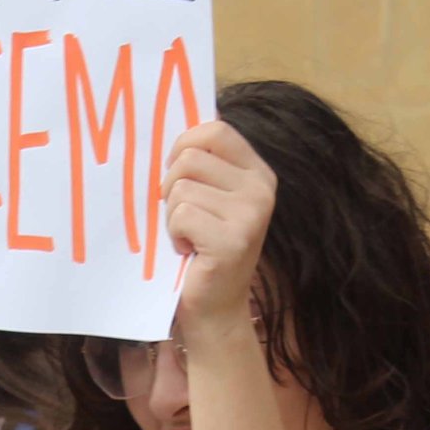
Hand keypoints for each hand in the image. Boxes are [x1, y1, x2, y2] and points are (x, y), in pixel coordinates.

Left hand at [162, 121, 275, 343]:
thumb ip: (199, 163)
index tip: (176, 174)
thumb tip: (168, 122)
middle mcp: (261, 189)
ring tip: (187, 237)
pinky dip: (173, 234)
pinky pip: (181, 214)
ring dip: (171, 216)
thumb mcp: (207, 197)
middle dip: (171, 187)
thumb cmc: (200, 247)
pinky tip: (189, 250)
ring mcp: (251, 214)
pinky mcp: (234, 240)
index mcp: (257, 172)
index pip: (215, 129)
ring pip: (180, 187)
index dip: (184, 145)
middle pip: (190, 158)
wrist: (213, 307)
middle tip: (183, 217)